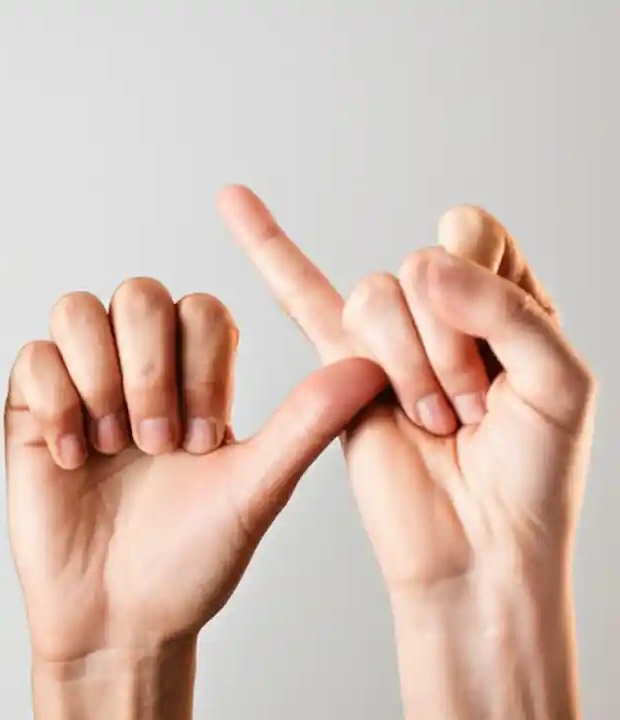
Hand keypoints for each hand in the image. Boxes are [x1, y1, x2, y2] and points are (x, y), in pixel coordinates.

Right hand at [5, 278, 385, 718]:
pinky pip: (33, 356)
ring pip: (78, 309)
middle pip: (139, 295)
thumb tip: (374, 366)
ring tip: (112, 446)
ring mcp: (80, 383)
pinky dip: (56, 401)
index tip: (206, 440)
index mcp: (196, 376)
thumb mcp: (255, 490)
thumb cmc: (190, 561)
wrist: (119, 619)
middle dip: (150, 369)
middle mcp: (136, 367)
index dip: (202, 364)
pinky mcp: (30, 408)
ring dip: (100, 376)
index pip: (200, 309)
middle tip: (158, 444)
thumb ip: (307, 423)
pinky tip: (72, 457)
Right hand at [220, 186, 594, 718]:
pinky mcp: (336, 370)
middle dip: (444, 346)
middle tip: (467, 409)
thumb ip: (505, 307)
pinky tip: (235, 204)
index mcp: (506, 302)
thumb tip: (423, 262)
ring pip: (371, 297)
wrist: (477, 554)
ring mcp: (389, 340)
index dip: (478, 288)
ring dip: (405, 363)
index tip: (499, 358)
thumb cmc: (533, 481)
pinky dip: (267, 246)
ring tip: (429, 419)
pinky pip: (298, 296)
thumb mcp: (559, 384)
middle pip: (416, 270)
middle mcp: (446, 312)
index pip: (472, 238)